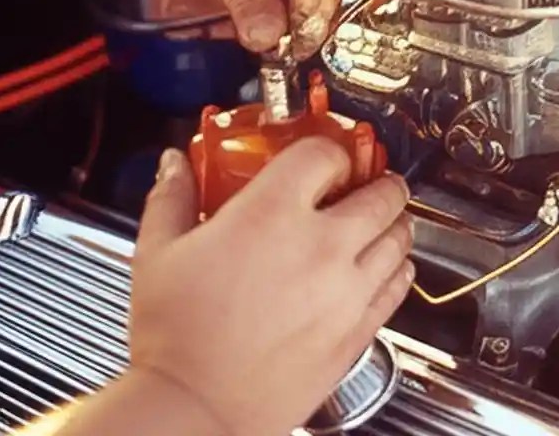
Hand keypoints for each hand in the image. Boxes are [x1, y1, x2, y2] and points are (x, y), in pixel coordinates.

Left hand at [121, 0, 337, 55]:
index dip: (311, 11)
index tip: (297, 39)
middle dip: (287, 28)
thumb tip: (270, 35)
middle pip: (302, 1)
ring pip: (273, 16)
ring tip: (239, 39)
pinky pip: (242, 21)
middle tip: (272, 48)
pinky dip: (228, 31)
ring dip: (257, 34)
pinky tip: (211, 28)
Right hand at [127, 143, 414, 435]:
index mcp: (272, 214)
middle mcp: (322, 245)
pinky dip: (399, 269)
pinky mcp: (358, 329)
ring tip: (382, 219)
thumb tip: (175, 167)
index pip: (326, 154)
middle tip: (370, 181)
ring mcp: (347, 289)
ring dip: (395, 222)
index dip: (329, 150)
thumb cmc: (177, 337)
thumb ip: (172, 197)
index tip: (324, 159)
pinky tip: (387, 267)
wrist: (198, 409)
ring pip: (400, 237)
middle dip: (379, 181)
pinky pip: (399, 286)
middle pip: (382, 192)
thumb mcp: (158, 252)